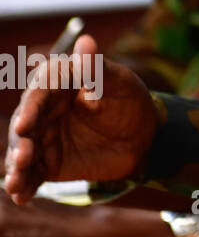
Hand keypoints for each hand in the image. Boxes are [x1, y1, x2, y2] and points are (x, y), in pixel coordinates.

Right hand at [4, 35, 156, 203]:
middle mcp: (43, 110)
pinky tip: (21, 196)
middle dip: (19, 142)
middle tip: (23, 156)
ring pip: (22, 150)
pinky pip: (31, 174)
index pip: (39, 93)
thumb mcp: (119, 84)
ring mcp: (43, 137)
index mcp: (58, 84)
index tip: (25, 124)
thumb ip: (97, 68)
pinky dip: (24, 185)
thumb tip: (86, 40)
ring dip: (16, 166)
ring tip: (16, 180)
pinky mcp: (47, 162)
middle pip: (23, 124)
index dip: (30, 109)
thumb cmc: (130, 101)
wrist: (143, 136)